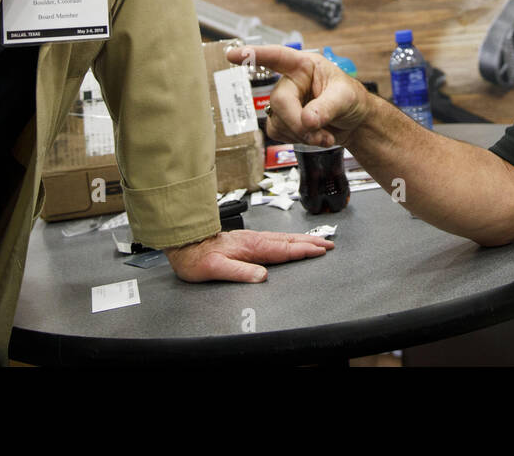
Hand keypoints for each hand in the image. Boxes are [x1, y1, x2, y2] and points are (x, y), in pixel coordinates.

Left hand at [164, 230, 333, 282]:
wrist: (185, 242)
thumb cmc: (196, 257)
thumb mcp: (215, 269)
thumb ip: (240, 272)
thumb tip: (263, 276)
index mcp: (252, 247)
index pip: (284, 249)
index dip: (304, 250)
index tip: (321, 250)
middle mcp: (255, 241)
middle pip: (289, 241)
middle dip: (310, 242)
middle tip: (328, 243)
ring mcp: (252, 239)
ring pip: (283, 238)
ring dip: (302, 239)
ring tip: (317, 241)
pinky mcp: (248, 241)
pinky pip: (276, 239)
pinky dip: (289, 240)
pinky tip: (291, 242)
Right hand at [227, 45, 371, 146]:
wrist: (354, 122)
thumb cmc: (351, 99)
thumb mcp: (346, 97)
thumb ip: (327, 107)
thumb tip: (307, 120)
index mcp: (303, 65)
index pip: (277, 56)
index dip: (254, 54)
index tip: (233, 54)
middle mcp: (290, 81)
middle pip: (279, 101)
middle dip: (297, 121)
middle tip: (318, 132)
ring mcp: (284, 102)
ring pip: (276, 121)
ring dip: (301, 134)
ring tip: (324, 135)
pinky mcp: (282, 121)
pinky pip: (277, 134)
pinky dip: (297, 140)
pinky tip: (314, 138)